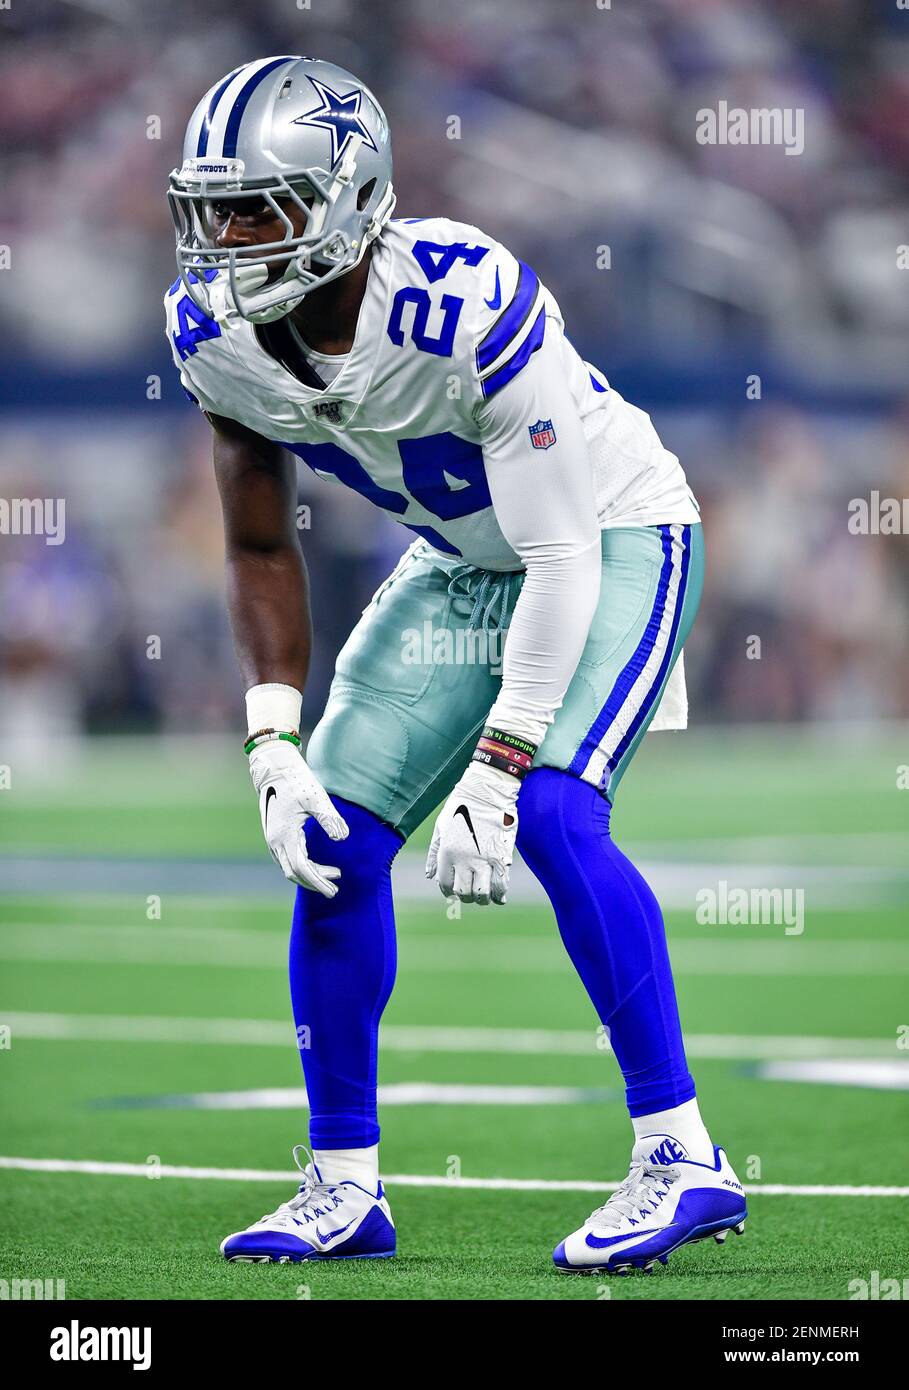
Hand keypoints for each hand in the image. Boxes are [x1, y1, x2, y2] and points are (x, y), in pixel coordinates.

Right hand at [248, 740, 347, 894]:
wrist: (273, 767)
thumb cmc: (296, 780)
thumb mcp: (316, 797)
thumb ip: (329, 818)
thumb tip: (342, 838)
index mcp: (285, 835)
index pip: (302, 868)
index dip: (318, 881)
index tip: (333, 889)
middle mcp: (275, 841)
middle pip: (294, 873)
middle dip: (314, 882)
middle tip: (335, 888)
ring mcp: (272, 838)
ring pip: (289, 866)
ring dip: (309, 874)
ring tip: (332, 874)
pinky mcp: (274, 833)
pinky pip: (287, 858)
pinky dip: (301, 865)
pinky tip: (315, 862)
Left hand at [426, 763, 518, 904]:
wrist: (488, 790)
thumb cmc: (461, 806)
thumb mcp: (441, 827)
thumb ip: (433, 853)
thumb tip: (430, 877)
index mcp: (447, 852)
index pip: (445, 884)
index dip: (448, 890)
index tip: (454, 889)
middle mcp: (464, 859)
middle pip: (463, 892)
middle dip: (466, 897)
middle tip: (470, 894)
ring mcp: (484, 859)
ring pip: (482, 893)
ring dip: (482, 900)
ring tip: (484, 897)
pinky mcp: (502, 856)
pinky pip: (501, 884)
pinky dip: (500, 895)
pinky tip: (500, 898)